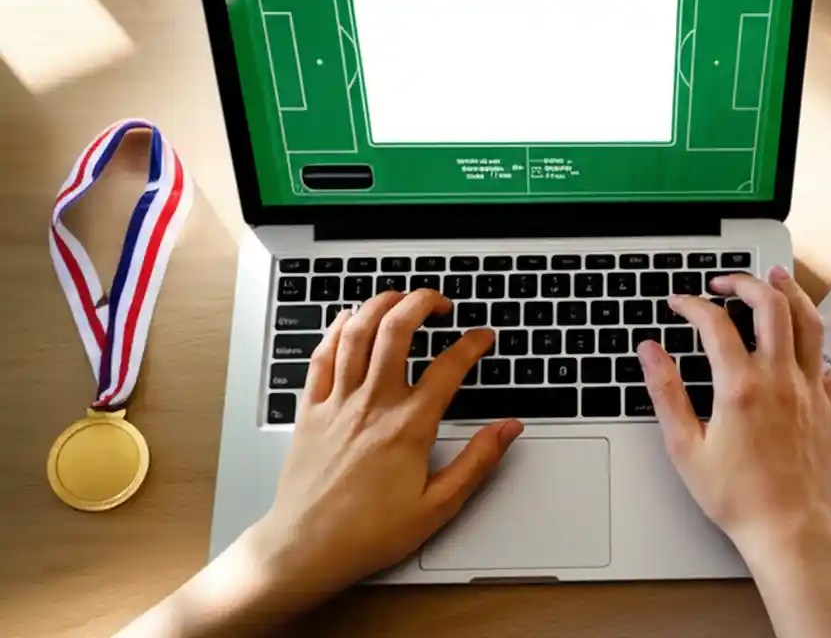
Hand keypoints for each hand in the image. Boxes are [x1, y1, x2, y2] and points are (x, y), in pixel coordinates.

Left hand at [251, 289, 523, 597]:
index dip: (473, 344)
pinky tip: (349, 319)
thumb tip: (508, 430)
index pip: (449, 367)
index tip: (483, 338)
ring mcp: (337, 403)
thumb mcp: (439, 506)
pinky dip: (336, 329)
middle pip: (397, 329)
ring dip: (380, 304)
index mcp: (408, 427)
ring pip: (356, 332)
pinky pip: (321, 355)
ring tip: (400, 298)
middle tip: (440, 303)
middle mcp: (372, 405)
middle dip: (422, 302)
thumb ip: (478, 461)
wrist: (305, 549)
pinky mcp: (310, 410)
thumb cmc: (368, 533)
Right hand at [638, 267, 830, 637]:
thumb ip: (666, 392)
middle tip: (725, 284)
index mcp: (740, 387)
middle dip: (744, 283)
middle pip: (768, 306)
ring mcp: (810, 389)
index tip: (679, 304)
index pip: (714, 324)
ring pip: (808, 322)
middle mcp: (779, 378)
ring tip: (775, 276)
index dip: (692, 305)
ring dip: (791, 292)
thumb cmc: (737, 498)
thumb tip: (649, 351)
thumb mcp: (685, 447)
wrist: (788, 530)